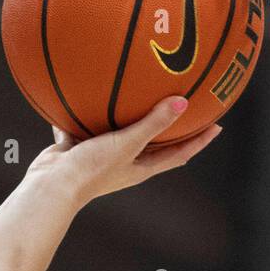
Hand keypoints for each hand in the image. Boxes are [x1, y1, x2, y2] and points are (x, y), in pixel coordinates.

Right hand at [25, 97, 221, 206]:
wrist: (52, 185)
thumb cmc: (93, 169)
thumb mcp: (128, 143)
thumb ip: (154, 123)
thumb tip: (183, 101)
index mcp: (141, 167)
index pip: (179, 153)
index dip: (199, 141)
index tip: (217, 125)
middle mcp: (124, 162)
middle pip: (156, 141)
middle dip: (171, 124)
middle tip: (187, 101)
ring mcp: (102, 154)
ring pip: (122, 129)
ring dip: (132, 113)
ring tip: (142, 88)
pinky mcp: (80, 146)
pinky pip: (88, 121)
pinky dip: (90, 107)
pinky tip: (88, 84)